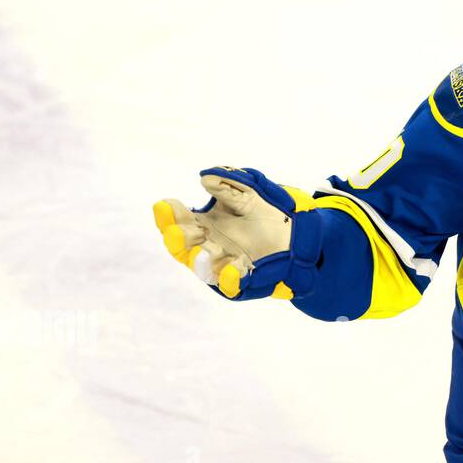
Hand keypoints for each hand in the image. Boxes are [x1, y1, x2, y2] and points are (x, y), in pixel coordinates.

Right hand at [153, 167, 322, 300]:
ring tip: (203, 251)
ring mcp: (223, 264)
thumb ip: (228, 187)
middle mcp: (207, 246)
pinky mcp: (242, 278)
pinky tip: (237, 265)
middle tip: (177, 231)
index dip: (169, 215)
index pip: (178, 221)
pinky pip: (232, 283)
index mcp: (203, 224)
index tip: (166, 203)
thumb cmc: (265, 213)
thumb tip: (205, 178)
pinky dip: (231, 277)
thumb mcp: (247, 194)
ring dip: (200, 261)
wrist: (296, 234)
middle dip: (178, 239)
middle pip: (183, 247)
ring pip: (202, 268)